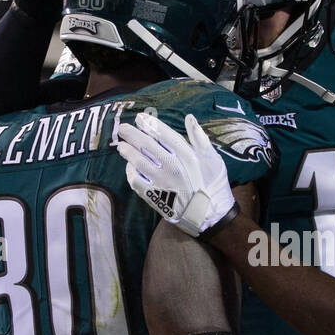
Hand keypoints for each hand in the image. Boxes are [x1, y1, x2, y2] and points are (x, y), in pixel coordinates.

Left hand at [117, 113, 235, 236]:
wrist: (210, 216)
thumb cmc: (213, 185)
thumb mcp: (213, 160)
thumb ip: (200, 139)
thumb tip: (189, 118)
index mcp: (188, 157)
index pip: (164, 135)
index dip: (150, 125)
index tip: (140, 118)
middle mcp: (173, 168)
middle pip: (147, 146)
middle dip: (132, 134)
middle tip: (123, 128)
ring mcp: (162, 183)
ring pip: (138, 162)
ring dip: (127, 152)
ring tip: (121, 146)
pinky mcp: (154, 197)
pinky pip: (136, 182)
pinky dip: (130, 173)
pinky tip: (130, 167)